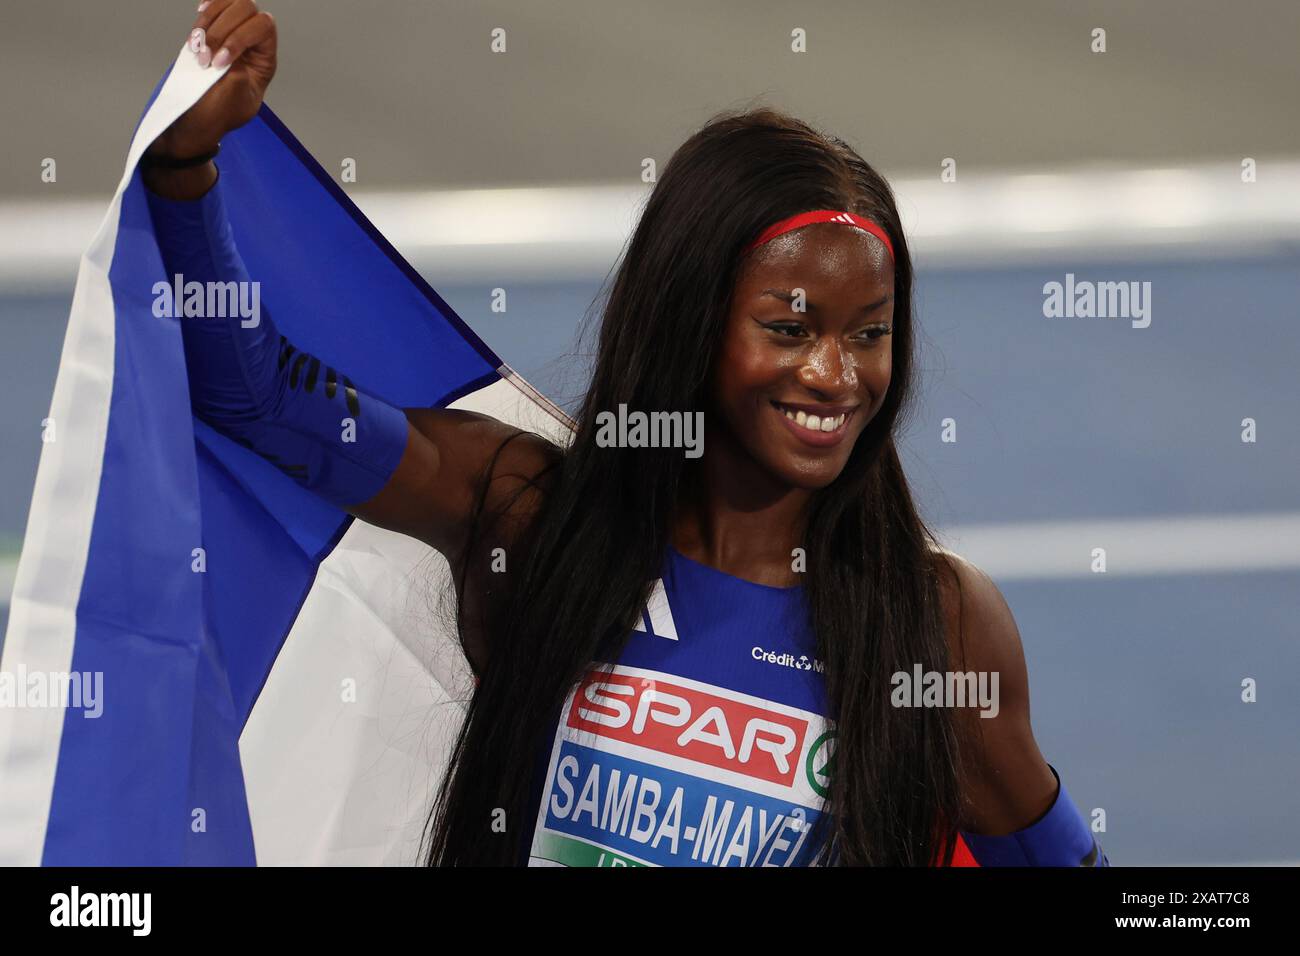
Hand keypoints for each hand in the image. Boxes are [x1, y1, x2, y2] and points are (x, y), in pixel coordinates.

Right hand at [148, 0, 277, 160]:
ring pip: (228, 2)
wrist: (199, 117)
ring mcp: (233, 32)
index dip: (239, 38)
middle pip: (245, 7)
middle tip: (204, 57)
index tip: (218, 63)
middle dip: (220, 29)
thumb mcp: (234, 99)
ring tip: (196, 49)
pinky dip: (204, 11)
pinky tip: (197, 25)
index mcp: (264, 59)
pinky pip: (214, 6)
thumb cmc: (219, 113)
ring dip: (207, 22)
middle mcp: (252, 42)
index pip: (263, 26)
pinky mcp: (214, 30)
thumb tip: (233, 58)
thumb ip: (238, 75)